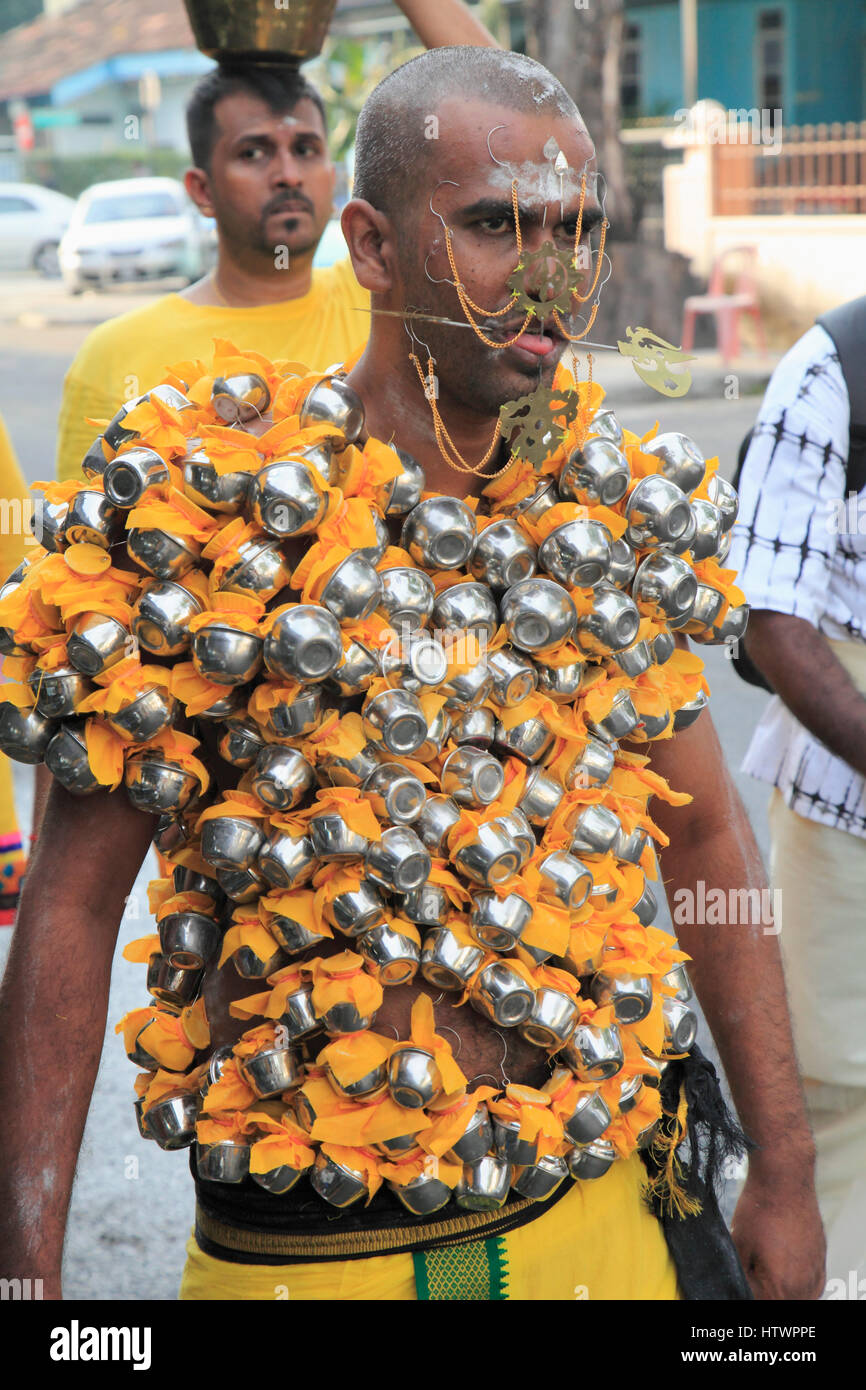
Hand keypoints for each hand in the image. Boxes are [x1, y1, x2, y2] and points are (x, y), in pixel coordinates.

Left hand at [731, 1166, 825, 1298]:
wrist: (785, 1181)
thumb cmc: (759, 1210)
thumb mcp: (738, 1246)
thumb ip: (740, 1275)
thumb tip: (737, 1286)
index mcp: (780, 1287)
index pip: (762, 1304)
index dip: (749, 1294)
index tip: (742, 1280)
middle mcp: (803, 1286)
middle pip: (781, 1302)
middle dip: (765, 1293)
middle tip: (752, 1273)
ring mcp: (815, 1273)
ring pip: (799, 1297)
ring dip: (783, 1291)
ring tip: (767, 1270)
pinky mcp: (821, 1261)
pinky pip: (812, 1286)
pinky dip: (798, 1285)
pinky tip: (786, 1273)